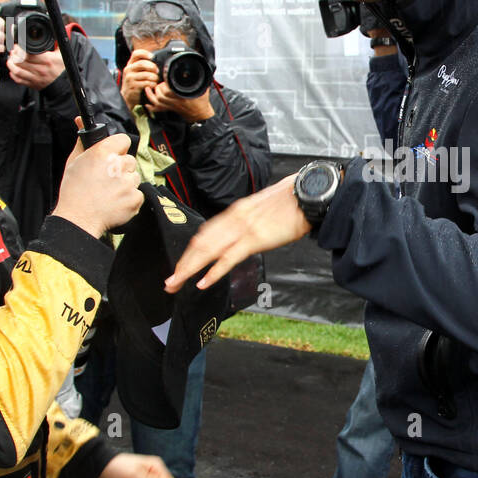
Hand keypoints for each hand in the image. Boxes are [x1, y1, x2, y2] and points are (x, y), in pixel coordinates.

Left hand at [6, 43, 65, 89]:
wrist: (64, 84)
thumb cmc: (62, 69)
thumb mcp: (62, 54)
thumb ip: (58, 42)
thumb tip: (60, 30)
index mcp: (47, 60)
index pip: (28, 53)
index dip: (19, 49)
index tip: (17, 46)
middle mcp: (40, 69)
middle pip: (20, 61)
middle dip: (13, 54)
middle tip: (13, 52)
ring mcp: (36, 78)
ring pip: (17, 70)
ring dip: (11, 64)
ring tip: (11, 59)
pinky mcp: (32, 84)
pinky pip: (18, 80)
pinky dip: (13, 74)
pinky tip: (14, 69)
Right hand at [52, 116, 142, 236]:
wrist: (78, 219)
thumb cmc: (73, 191)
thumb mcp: (73, 161)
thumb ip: (83, 140)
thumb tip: (80, 120)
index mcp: (103, 153)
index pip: (123, 140)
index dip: (118, 148)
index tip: (112, 155)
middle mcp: (118, 165)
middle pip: (130, 160)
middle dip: (121, 168)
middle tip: (106, 179)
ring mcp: (128, 183)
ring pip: (135, 177)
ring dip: (126, 183)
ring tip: (108, 192)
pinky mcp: (135, 199)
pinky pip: (138, 194)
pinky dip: (129, 199)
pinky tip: (114, 202)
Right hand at [120, 49, 158, 108]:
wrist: (129, 96)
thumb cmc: (136, 82)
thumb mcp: (137, 72)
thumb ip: (143, 65)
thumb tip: (156, 60)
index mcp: (130, 64)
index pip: (136, 54)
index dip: (145, 53)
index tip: (153, 57)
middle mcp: (128, 70)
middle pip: (142, 63)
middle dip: (153, 67)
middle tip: (157, 71)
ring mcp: (130, 78)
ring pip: (146, 75)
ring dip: (154, 77)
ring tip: (156, 80)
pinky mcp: (133, 86)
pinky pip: (146, 83)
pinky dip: (152, 84)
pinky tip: (153, 85)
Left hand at [144, 80, 214, 122]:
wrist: (201, 114)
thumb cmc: (202, 101)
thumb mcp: (203, 88)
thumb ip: (201, 78)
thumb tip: (201, 68)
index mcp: (183, 96)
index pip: (168, 90)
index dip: (165, 85)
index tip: (166, 79)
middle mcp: (176, 101)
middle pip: (160, 95)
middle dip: (158, 88)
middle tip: (159, 82)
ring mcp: (172, 106)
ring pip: (157, 102)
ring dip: (151, 95)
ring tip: (149, 89)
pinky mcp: (170, 109)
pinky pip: (158, 109)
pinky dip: (151, 107)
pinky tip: (147, 103)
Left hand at [165, 173, 309, 292]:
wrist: (307, 194)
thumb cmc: (292, 202)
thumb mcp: (264, 209)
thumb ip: (251, 220)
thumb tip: (246, 233)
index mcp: (236, 211)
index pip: (205, 233)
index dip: (190, 251)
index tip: (182, 264)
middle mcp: (234, 218)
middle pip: (200, 243)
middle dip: (183, 264)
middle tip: (170, 281)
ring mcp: (242, 228)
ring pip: (207, 251)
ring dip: (189, 269)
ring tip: (176, 283)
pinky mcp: (254, 238)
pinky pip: (227, 258)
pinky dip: (213, 272)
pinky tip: (202, 282)